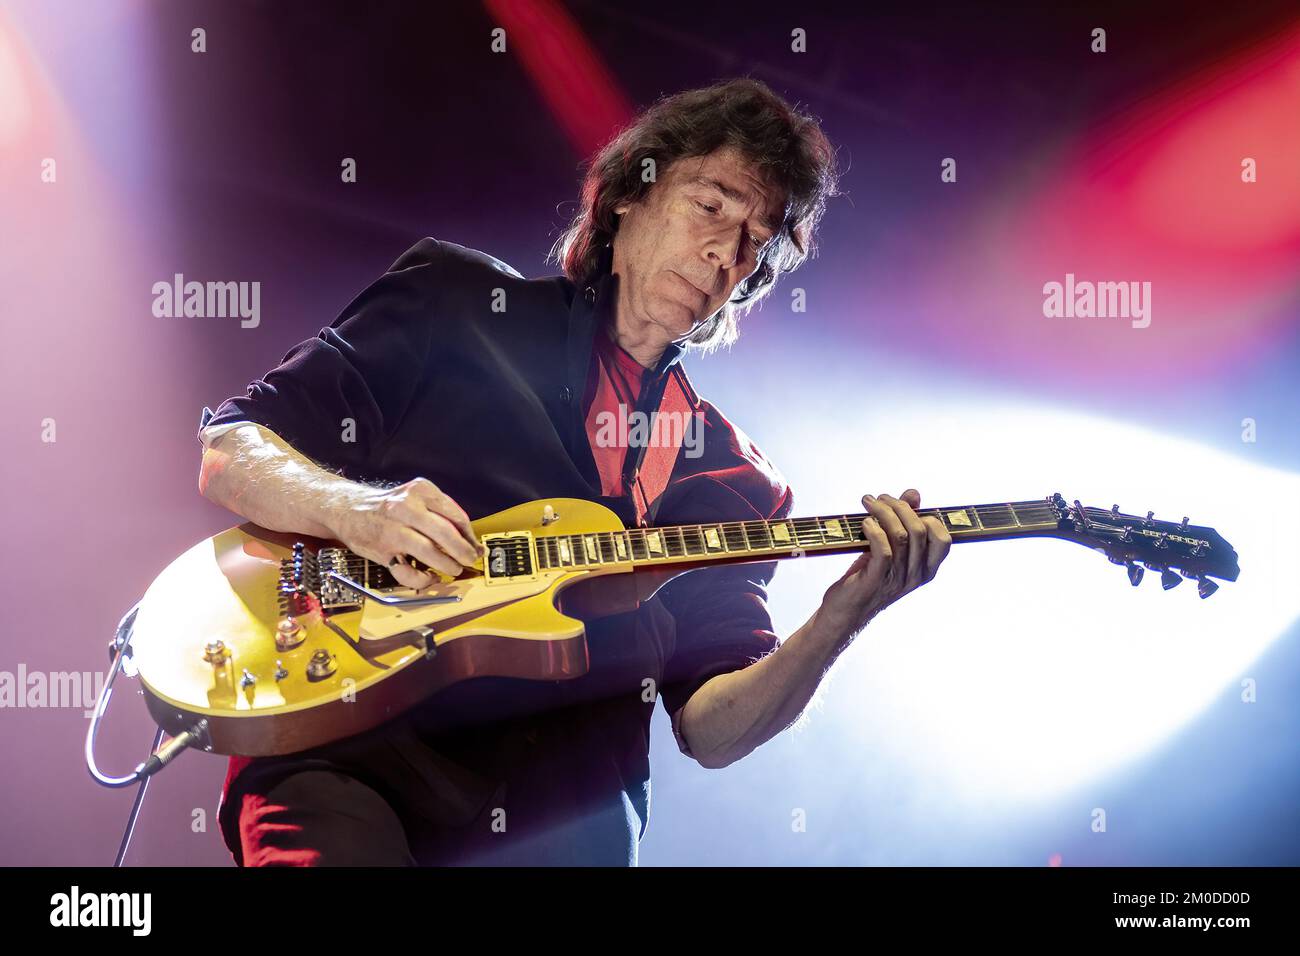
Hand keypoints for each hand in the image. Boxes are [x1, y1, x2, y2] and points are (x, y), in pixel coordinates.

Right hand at [332, 477, 482, 588]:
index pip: (455, 515)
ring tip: (453, 569)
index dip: (470, 535)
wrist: (348, 508)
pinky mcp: (382, 551)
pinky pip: (408, 572)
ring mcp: (392, 530)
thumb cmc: (389, 506)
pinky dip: (424, 579)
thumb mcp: (416, 497)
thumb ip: (442, 514)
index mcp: (420, 491)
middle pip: (445, 533)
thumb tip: (471, 541)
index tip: (475, 546)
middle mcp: (406, 508)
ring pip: (429, 552)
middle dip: (463, 551)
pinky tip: (430, 577)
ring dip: (448, 565)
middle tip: (469, 560)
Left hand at [820, 489, 951, 636]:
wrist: (846, 612)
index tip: (903, 505)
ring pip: (901, 535)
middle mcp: (916, 575)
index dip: (926, 516)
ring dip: (883, 512)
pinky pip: (882, 548)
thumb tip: (914, 493)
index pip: (943, 539)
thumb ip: (903, 521)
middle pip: (919, 529)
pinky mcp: (876, 579)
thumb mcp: (890, 549)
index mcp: (926, 569)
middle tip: (878, 500)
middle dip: (898, 506)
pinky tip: (864, 523)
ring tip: (868, 503)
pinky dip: (873, 529)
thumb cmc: (868, 576)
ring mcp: (898, 578)